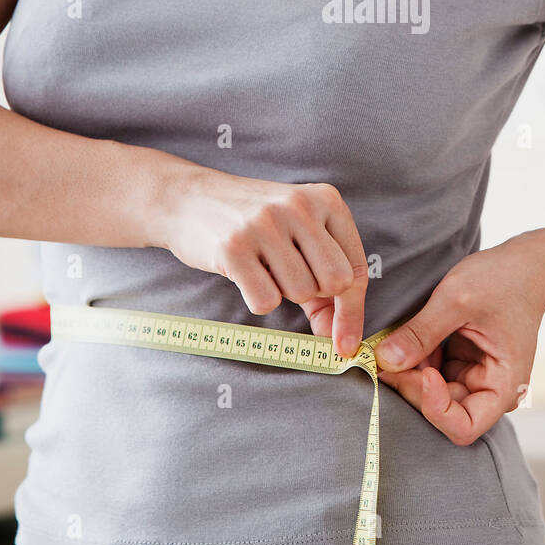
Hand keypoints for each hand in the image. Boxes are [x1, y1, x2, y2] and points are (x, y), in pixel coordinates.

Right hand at [155, 163, 369, 356]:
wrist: (189, 199)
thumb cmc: (254, 225)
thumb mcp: (299, 237)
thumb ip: (326, 286)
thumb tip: (341, 341)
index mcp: (326, 199)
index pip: (354, 269)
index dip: (352, 311)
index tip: (345, 345)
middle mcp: (299, 207)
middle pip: (335, 283)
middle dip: (316, 295)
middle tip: (289, 279)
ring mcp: (265, 224)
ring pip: (300, 292)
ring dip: (282, 292)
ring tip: (263, 266)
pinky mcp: (233, 247)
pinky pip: (265, 301)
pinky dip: (257, 298)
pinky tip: (245, 272)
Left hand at [373, 233, 544, 443]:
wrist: (528, 264)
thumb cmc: (504, 279)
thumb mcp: (457, 300)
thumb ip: (420, 333)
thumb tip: (384, 361)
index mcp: (504, 385)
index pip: (463, 427)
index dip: (434, 408)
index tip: (421, 372)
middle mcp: (491, 389)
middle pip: (444, 411)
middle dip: (414, 387)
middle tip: (388, 357)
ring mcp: (476, 377)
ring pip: (434, 394)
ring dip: (411, 373)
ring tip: (396, 343)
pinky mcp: (464, 363)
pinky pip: (434, 373)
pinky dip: (417, 360)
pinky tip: (406, 339)